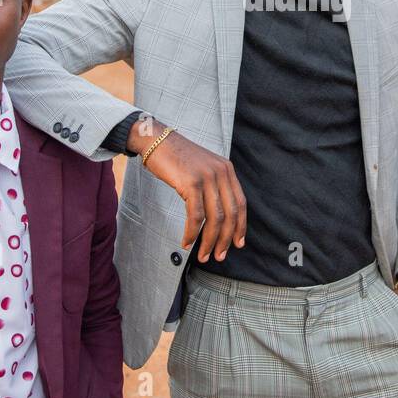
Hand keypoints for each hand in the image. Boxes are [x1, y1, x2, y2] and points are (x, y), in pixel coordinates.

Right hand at [127, 122, 246, 260]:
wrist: (155, 140)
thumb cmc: (176, 158)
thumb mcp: (202, 168)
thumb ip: (213, 185)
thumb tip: (218, 215)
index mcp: (227, 169)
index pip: (241, 203)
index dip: (241, 226)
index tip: (238, 243)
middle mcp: (221, 172)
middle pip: (230, 214)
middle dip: (226, 239)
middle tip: (219, 256)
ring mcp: (207, 177)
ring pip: (215, 218)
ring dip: (209, 241)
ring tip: (203, 255)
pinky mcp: (191, 182)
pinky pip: (196, 215)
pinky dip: (192, 233)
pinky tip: (187, 242)